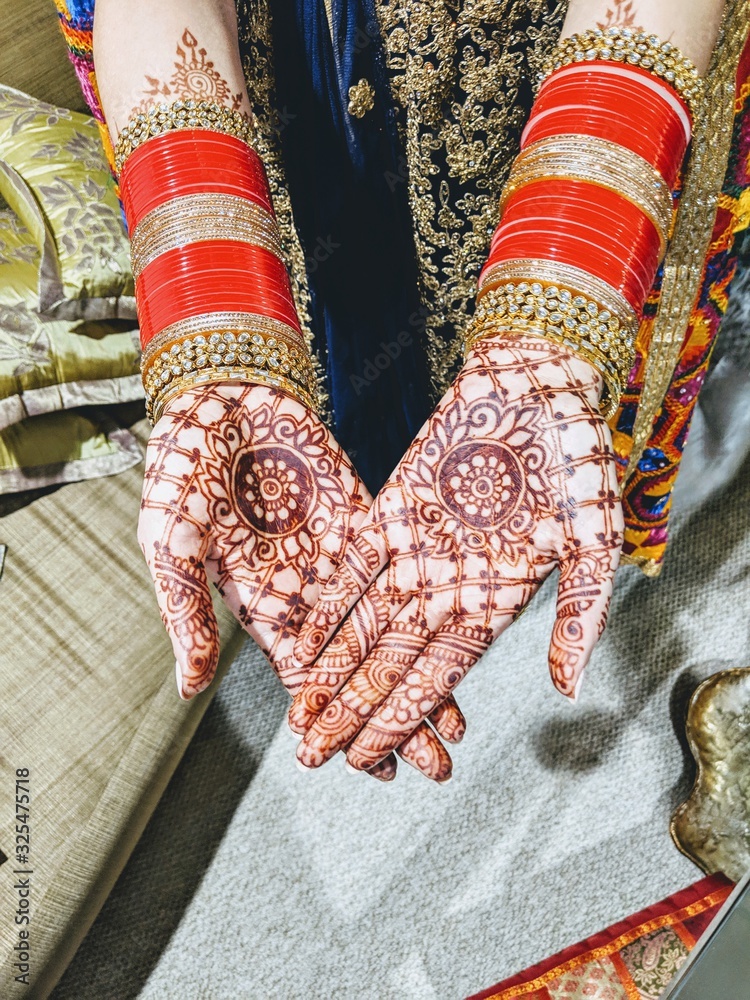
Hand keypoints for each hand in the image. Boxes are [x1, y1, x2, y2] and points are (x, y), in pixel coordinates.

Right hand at [137, 382, 464, 780]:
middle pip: (361, 666)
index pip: (308, 682)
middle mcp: (307, 590)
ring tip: (456, 723)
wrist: (221, 394)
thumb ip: (186, 610)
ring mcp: (339, 554)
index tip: (373, 772)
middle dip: (395, 717)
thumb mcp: (174, 541)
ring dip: (421, 669)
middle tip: (437, 770)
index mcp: (262, 605)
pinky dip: (427, 600)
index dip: (340, 725)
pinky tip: (459, 627)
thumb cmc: (182, 466)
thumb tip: (190, 689)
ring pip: (389, 624)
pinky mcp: (364, 517)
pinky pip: (402, 566)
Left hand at [289, 336, 623, 776]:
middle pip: (388, 666)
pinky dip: (327, 606)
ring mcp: (415, 553)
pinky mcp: (390, 512)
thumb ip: (579, 613)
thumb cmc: (576, 459)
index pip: (435, 681)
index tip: (365, 764)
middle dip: (351, 713)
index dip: (399, 723)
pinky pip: (350, 568)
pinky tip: (301, 643)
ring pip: (361, 627)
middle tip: (312, 757)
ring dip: (330, 673)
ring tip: (297, 719)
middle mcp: (446, 588)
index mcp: (490, 605)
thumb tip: (568, 690)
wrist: (539, 385)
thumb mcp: (594, 539)